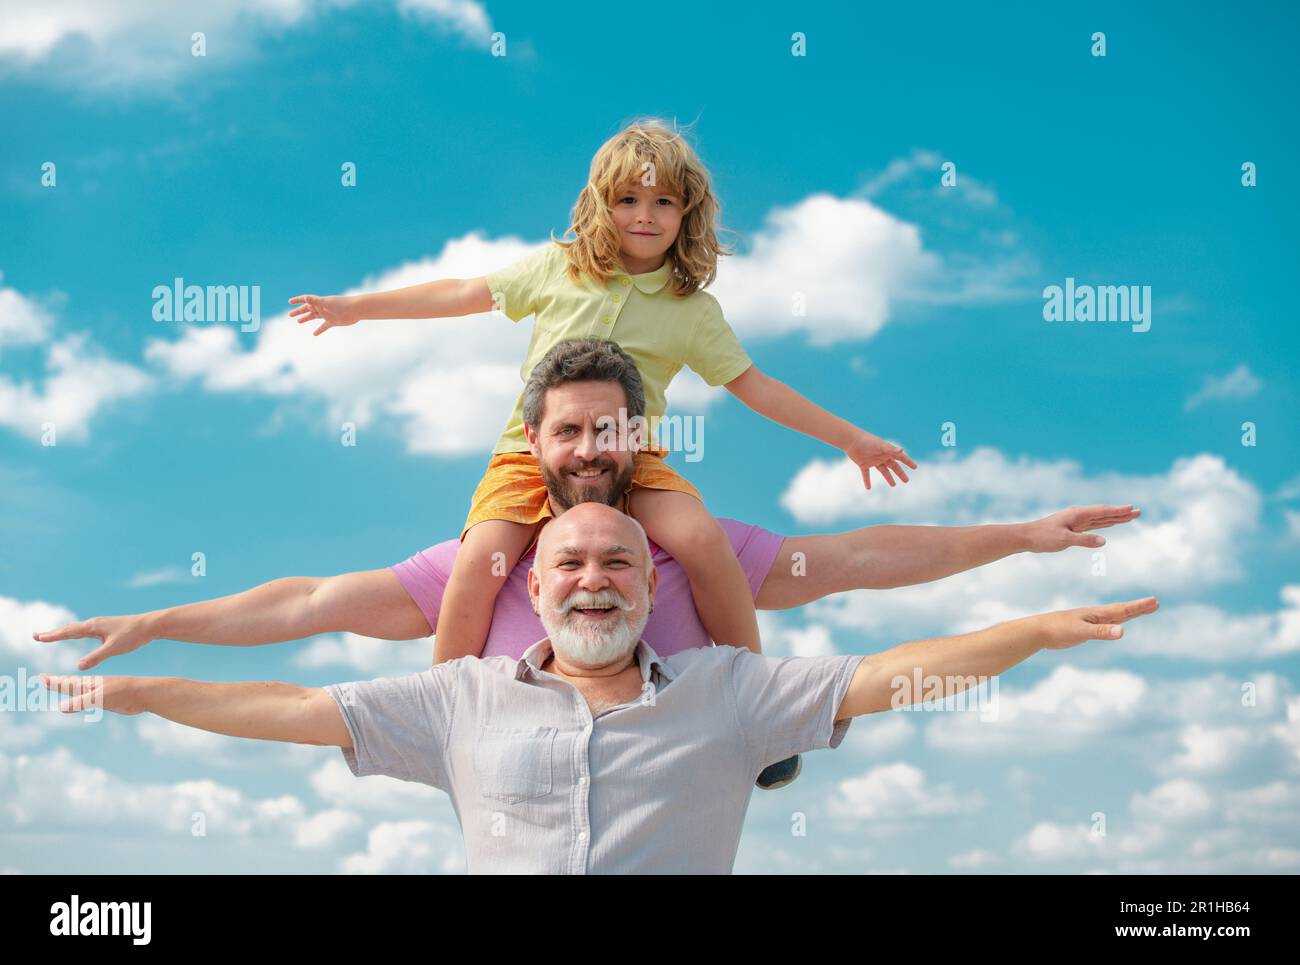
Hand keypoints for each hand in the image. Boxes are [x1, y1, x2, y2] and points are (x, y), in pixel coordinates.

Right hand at [33, 614, 155, 670]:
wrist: (150, 625)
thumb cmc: (133, 636)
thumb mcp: (114, 649)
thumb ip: (96, 657)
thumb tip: (78, 667)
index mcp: (93, 627)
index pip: (68, 632)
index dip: (52, 636)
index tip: (37, 638)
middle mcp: (94, 623)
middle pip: (68, 629)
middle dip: (52, 633)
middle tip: (36, 636)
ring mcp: (100, 624)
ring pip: (76, 629)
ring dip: (62, 632)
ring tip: (50, 636)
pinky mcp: (106, 627)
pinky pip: (85, 630)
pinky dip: (75, 633)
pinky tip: (76, 636)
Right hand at [39, 674, 147, 714]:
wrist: (144, 692)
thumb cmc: (123, 692)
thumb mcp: (100, 698)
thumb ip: (81, 702)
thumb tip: (60, 708)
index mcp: (89, 683)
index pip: (66, 682)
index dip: (53, 682)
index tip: (40, 678)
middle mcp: (92, 685)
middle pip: (70, 683)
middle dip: (56, 682)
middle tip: (42, 679)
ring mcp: (99, 691)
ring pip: (79, 689)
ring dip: (67, 688)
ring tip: (58, 685)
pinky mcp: (107, 698)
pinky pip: (88, 698)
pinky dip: (80, 698)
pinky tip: (81, 699)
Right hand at [288, 294, 359, 335]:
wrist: (355, 310)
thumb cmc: (341, 305)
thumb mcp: (326, 303)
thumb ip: (315, 301)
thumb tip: (305, 298)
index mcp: (319, 302)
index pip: (306, 299)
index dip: (297, 300)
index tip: (289, 302)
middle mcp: (322, 307)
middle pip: (308, 309)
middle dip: (299, 311)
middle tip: (290, 315)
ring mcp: (327, 314)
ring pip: (314, 316)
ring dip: (306, 318)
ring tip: (298, 322)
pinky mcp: (333, 321)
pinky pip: (324, 326)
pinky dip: (319, 330)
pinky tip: (314, 334)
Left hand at [845, 431, 917, 489]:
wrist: (851, 440)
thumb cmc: (867, 441)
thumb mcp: (880, 445)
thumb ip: (890, 449)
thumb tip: (902, 450)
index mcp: (887, 451)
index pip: (900, 458)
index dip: (908, 462)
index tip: (915, 467)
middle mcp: (881, 456)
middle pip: (893, 467)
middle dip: (900, 473)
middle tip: (906, 481)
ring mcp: (873, 461)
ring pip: (883, 471)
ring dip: (888, 478)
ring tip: (893, 485)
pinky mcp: (863, 464)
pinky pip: (866, 474)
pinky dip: (867, 480)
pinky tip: (868, 488)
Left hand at [1023, 504, 1141, 552]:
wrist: (1027, 537)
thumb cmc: (1043, 537)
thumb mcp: (1064, 540)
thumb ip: (1084, 540)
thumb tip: (1104, 541)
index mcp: (1077, 515)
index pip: (1102, 512)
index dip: (1118, 511)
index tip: (1132, 509)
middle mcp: (1079, 515)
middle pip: (1104, 513)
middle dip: (1121, 513)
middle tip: (1138, 511)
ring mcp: (1076, 521)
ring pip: (1100, 519)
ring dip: (1115, 517)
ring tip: (1130, 516)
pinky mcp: (1074, 528)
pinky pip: (1094, 524)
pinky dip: (1104, 523)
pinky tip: (1110, 523)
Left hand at [1034, 596, 1158, 649]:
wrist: (1039, 630)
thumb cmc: (1058, 629)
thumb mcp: (1081, 632)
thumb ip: (1101, 632)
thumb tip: (1123, 632)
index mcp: (1097, 614)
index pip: (1123, 610)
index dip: (1139, 607)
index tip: (1154, 601)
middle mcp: (1096, 616)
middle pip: (1122, 611)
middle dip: (1139, 608)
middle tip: (1155, 603)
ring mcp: (1091, 621)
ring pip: (1115, 617)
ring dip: (1130, 613)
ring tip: (1142, 610)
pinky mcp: (1085, 629)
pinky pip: (1106, 625)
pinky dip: (1116, 623)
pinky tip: (1117, 625)